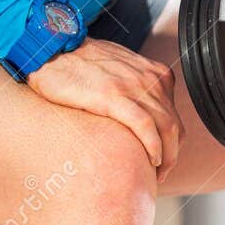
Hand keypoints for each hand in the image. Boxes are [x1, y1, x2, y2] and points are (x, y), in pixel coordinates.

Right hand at [28, 38, 182, 181]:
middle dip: (172, 155)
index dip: (172, 143)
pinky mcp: (113, 95)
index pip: (174, 116)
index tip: (162, 162)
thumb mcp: (119, 72)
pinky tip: (151, 161)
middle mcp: (150, 78)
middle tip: (160, 176)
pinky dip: (152, 146)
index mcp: (154, 74)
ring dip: (166, 157)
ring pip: (166, 128)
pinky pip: (144, 125)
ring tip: (155, 175)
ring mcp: (134, 85)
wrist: (51, 48)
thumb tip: (137, 117)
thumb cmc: (79, 65)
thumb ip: (134, 90)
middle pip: (174, 126)